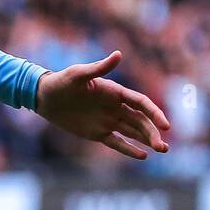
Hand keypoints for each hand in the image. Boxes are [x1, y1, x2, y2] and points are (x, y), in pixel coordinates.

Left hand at [34, 50, 169, 159]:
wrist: (44, 97)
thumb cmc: (61, 82)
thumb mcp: (79, 74)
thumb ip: (99, 67)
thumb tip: (118, 54)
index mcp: (115, 92)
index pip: (141, 103)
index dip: (155, 114)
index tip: (165, 126)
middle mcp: (115, 107)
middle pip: (141, 121)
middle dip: (153, 133)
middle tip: (163, 147)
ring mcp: (108, 121)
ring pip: (133, 132)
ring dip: (147, 140)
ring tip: (163, 149)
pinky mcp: (97, 133)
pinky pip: (117, 142)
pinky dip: (129, 149)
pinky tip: (143, 156)